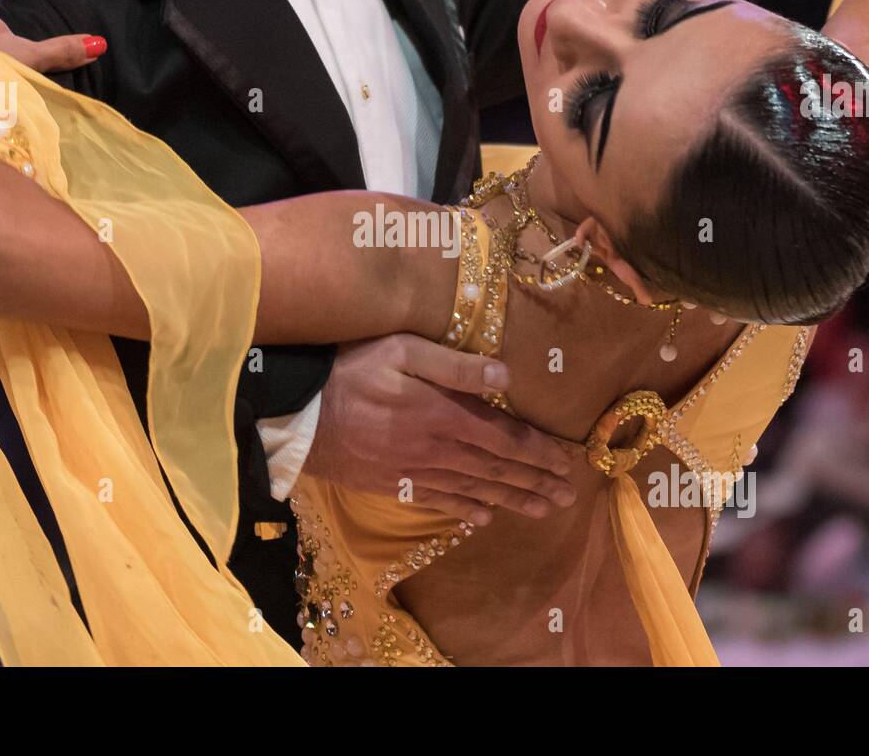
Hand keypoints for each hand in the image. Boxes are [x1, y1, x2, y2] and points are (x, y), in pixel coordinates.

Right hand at [302, 334, 578, 524]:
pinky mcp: (394, 484)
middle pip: (499, 469)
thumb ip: (456, 366)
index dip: (540, 450)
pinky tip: (484, 518)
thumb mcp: (402, 351)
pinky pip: (440, 502)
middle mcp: (438, 450)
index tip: (568, 461)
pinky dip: (466, 511)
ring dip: (513, 500)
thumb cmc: (350, 371)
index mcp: (446, 415)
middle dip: (537, 482)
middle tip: (569, 496)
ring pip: (477, 489)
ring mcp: (416, 472)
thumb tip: (507, 376)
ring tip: (544, 511)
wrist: (299, 416)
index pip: (506, 437)